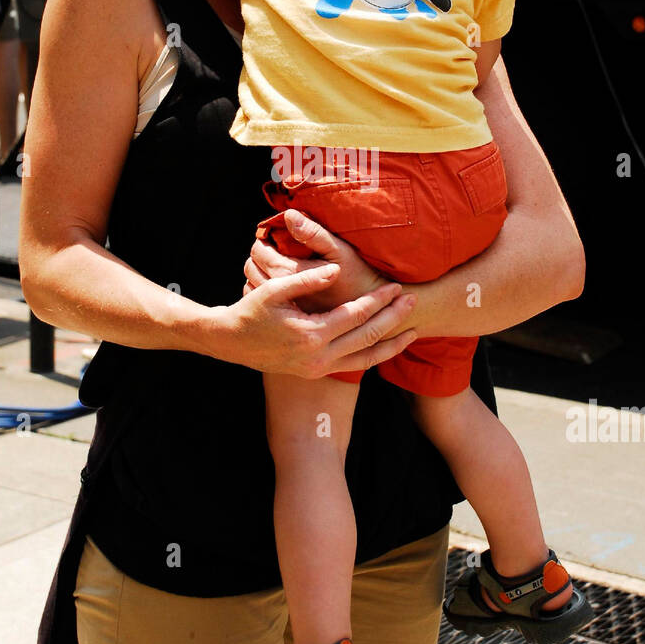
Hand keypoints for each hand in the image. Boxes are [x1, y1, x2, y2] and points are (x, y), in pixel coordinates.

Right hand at [212, 261, 417, 377]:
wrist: (231, 343)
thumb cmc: (251, 311)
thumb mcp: (275, 290)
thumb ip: (307, 279)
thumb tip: (336, 270)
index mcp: (310, 334)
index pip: (356, 315)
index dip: (378, 299)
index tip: (395, 286)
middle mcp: (318, 357)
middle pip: (368, 337)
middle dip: (394, 319)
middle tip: (414, 301)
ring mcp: (318, 369)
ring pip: (366, 360)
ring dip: (391, 345)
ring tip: (413, 332)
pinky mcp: (316, 373)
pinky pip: (354, 367)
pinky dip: (373, 357)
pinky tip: (386, 346)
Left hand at [244, 208, 389, 311]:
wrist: (372, 309)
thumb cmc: (357, 275)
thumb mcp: (339, 251)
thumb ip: (314, 234)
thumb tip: (289, 215)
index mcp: (291, 275)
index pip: (260, 253)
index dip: (262, 241)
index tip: (269, 235)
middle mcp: (282, 295)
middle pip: (252, 269)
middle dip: (257, 257)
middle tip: (266, 249)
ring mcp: (284, 309)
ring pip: (254, 287)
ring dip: (256, 274)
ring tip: (269, 265)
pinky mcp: (288, 318)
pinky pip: (264, 304)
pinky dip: (261, 291)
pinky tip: (274, 286)